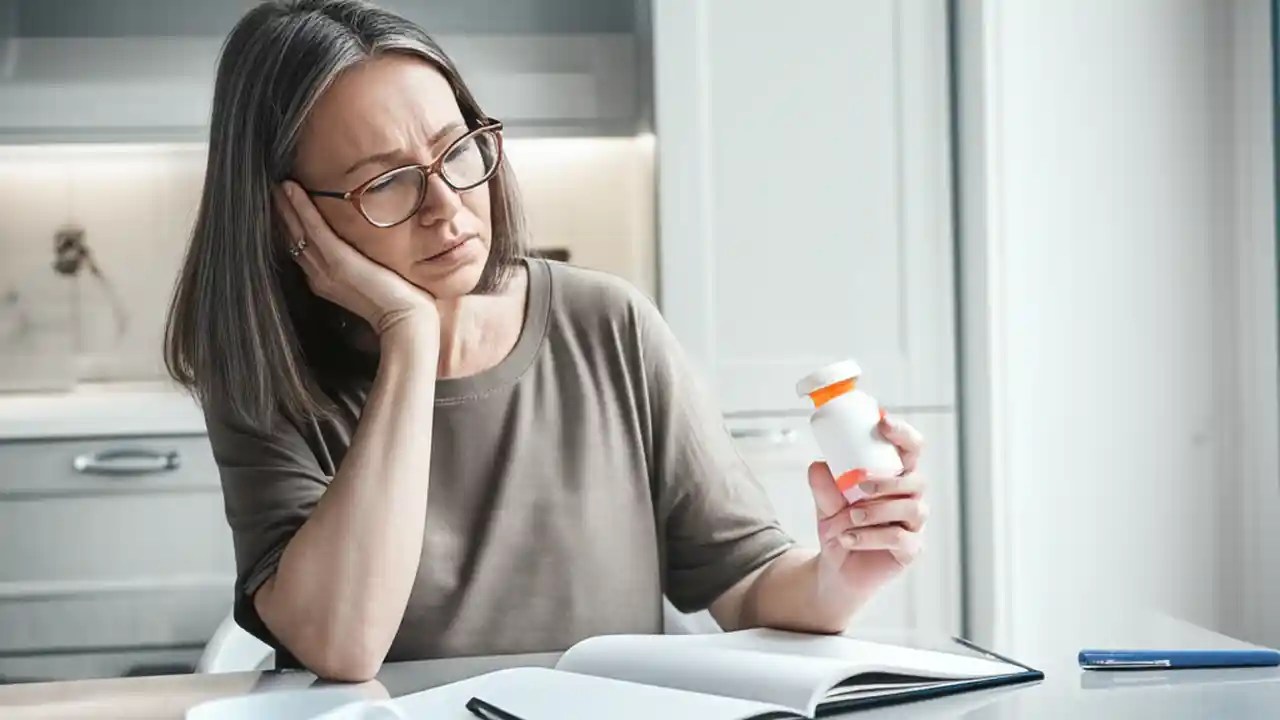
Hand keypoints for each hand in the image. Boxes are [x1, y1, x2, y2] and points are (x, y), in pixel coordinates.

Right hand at [276, 181, 437, 335]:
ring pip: (297, 232)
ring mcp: (326, 268)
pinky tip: (291, 189)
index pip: (300, 251)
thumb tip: (356, 254)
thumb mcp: (369, 283)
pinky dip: (301, 207)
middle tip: (270, 192)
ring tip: (276, 186)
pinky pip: (315, 228)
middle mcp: (319, 276)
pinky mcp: (338, 260)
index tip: (280, 210)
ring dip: (285, 207)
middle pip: (292, 240)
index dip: (289, 229)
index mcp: (324, 282)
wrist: (404, 320)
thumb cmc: (395, 305)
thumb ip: (355, 269)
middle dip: (280, 216)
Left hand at [807, 414, 926, 596]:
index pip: (911, 448)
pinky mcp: (910, 550)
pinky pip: (900, 539)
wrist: (834, 568)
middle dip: (888, 481)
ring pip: (911, 508)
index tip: (882, 422)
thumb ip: (824, 484)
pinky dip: (870, 537)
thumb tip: (819, 465)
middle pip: (917, 480)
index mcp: (894, 476)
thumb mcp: (824, 502)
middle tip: (859, 485)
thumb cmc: (838, 526)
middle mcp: (910, 497)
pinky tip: (847, 539)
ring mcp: (913, 524)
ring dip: (877, 511)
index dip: (902, 433)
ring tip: (849, 518)